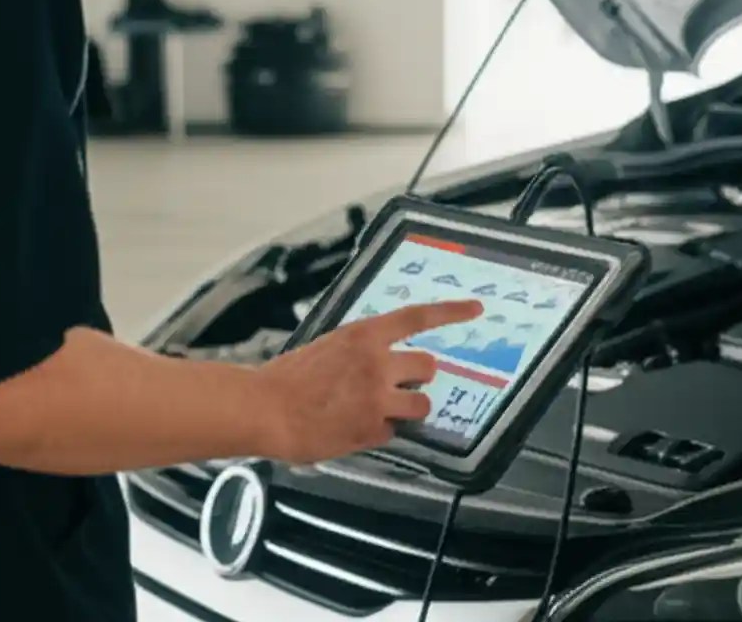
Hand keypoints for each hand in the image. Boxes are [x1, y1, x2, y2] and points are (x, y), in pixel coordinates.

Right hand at [256, 300, 483, 463]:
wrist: (266, 409)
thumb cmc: (287, 378)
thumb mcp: (328, 348)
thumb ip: (359, 352)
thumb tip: (378, 362)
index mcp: (363, 335)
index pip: (417, 317)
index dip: (450, 312)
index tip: (476, 309)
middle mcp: (378, 362)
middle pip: (427, 366)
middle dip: (418, 377)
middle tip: (400, 385)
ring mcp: (378, 397)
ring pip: (421, 403)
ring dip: (406, 409)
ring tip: (377, 412)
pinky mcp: (373, 429)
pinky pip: (393, 431)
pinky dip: (379, 432)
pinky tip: (353, 429)